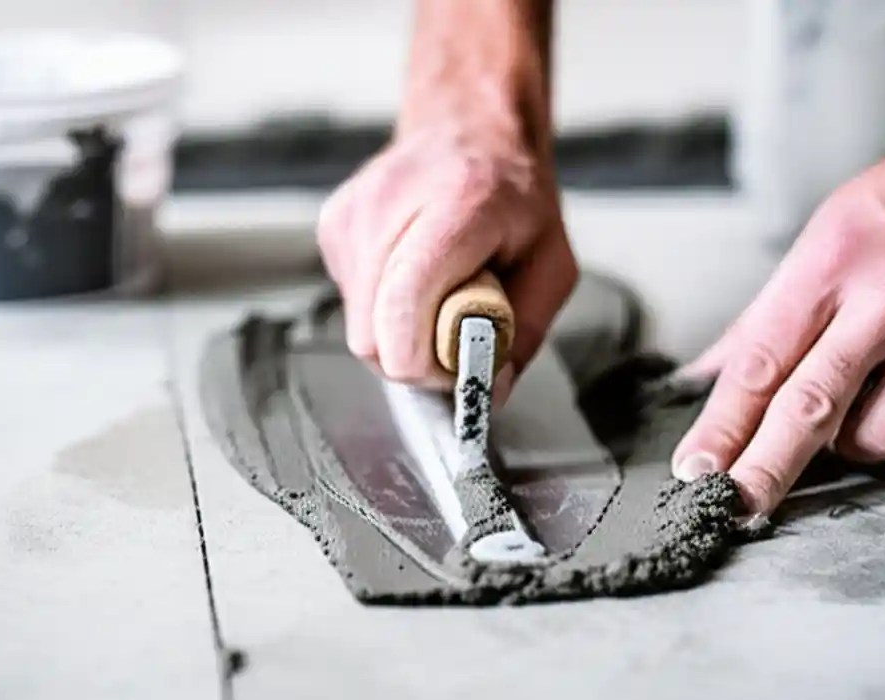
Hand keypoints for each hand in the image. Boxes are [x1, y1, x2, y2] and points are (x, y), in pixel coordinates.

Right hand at [317, 122, 576, 394]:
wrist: (469, 125)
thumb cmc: (513, 193)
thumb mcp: (551, 263)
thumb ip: (525, 332)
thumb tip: (488, 390)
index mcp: (459, 204)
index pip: (405, 306)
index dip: (424, 361)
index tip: (455, 365)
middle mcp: (392, 203)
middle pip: (372, 333)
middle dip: (413, 355)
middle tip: (452, 333)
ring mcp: (354, 212)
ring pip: (357, 326)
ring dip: (397, 331)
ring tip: (436, 293)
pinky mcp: (333, 225)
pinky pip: (350, 302)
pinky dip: (381, 307)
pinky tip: (410, 273)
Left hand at [672, 141, 884, 514]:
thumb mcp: (817, 241)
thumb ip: (761, 320)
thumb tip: (703, 377)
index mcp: (831, 266)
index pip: (762, 362)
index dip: (724, 424)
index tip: (697, 466)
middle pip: (812, 407)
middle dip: (765, 467)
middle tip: (733, 505)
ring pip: (875, 436)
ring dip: (841, 446)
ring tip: (839, 413)